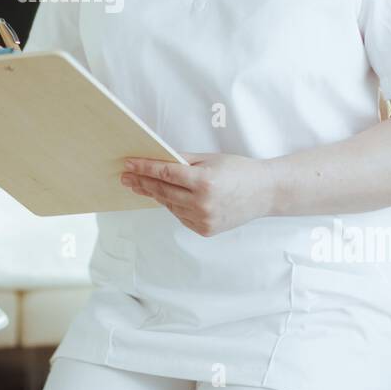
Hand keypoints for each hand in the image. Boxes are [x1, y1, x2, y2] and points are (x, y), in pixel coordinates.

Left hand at [120, 152, 271, 236]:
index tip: (128, 164)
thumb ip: (183, 160)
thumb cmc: (239, 171)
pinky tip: (168, 197)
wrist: (265, 193)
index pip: (165, 174)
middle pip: (162, 191)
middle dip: (141, 183)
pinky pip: (180, 216)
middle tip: (125, 177)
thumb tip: (157, 159)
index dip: (144, 168)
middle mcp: (202, 204)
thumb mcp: (210, 159)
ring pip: (169, 205)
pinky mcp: (205, 230)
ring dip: (155, 194)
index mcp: (204, 182)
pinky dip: (173, 206)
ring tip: (141, 185)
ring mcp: (204, 220)